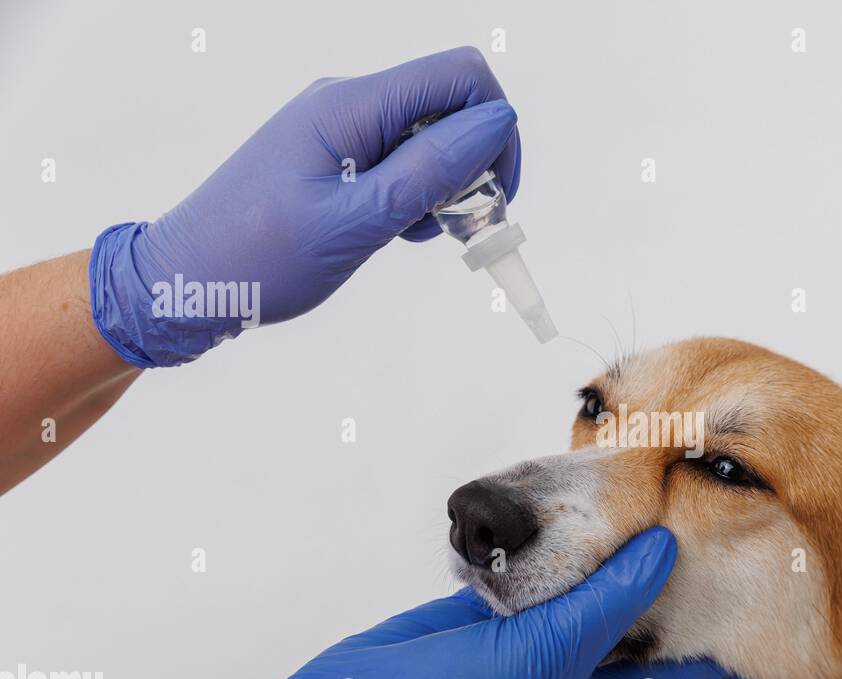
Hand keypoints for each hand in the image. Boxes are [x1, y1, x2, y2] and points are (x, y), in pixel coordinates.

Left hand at [90, 46, 520, 367]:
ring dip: (447, 185)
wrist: (186, 281)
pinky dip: (417, 196)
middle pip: (449, 105)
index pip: (459, 77)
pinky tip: (397, 234)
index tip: (494, 195)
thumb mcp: (357, 221)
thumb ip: (430, 172)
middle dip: (476, 162)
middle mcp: (348, 104)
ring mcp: (341, 130)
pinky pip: (400, 161)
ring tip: (418, 236)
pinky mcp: (336, 157)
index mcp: (351, 107)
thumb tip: (498, 123)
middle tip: (464, 228)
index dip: (495, 129)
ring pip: (429, 137)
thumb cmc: (259, 258)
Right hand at [173, 528, 731, 678]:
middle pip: (613, 621)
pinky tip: (539, 509)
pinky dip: (522, 545)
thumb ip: (607, 599)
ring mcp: (504, 642)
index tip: (743, 618)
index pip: (660, 675)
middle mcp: (550, 670)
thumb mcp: (548, 658)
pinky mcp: (461, 615)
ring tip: (627, 502)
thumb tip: (664, 547)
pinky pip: (506, 574)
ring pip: (558, 589)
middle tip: (685, 526)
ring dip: (584, 552)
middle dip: (643, 581)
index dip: (701, 650)